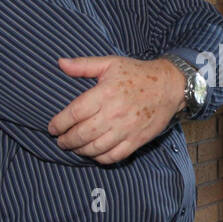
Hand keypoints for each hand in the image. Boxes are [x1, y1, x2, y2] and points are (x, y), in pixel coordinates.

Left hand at [48, 56, 184, 163]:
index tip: (52, 128)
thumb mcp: (110, 63)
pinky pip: (113, 156)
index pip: (74, 114)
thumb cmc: (137, 73)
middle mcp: (113, 113)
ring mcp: (125, 129)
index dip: (59, 124)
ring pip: (95, 148)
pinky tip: (93, 153)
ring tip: (74, 147)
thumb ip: (83, 65)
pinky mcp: (136, 140)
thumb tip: (60, 63)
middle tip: (60, 141)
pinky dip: (99, 158)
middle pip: (81, 134)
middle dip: (66, 141)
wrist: (169, 86)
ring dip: (80, 150)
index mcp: (104, 93)